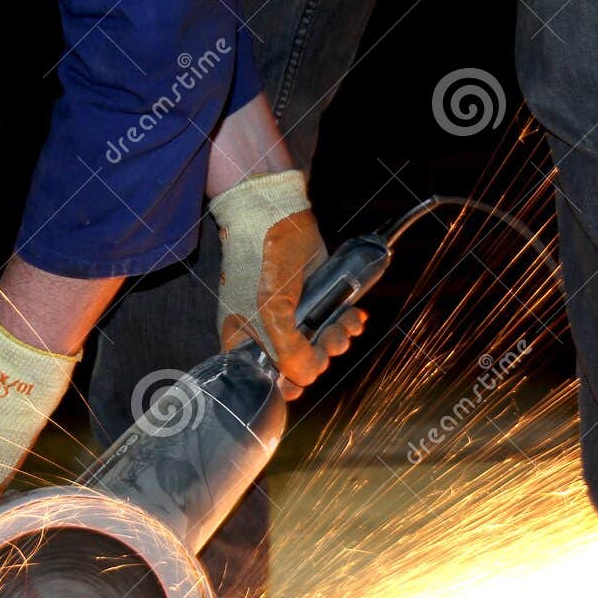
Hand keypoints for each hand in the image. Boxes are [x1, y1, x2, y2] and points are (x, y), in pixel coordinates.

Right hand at [211, 170, 365, 399]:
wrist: (277, 214)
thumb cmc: (261, 259)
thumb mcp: (271, 309)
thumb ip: (287, 349)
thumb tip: (304, 376)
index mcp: (244, 340)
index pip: (264, 379)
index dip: (286, 383)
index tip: (302, 379)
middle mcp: (267, 334)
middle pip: (300, 366)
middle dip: (319, 356)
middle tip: (327, 340)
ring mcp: (293, 319)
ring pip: (322, 347)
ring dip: (338, 339)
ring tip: (343, 323)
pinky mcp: (315, 303)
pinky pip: (334, 325)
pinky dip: (348, 323)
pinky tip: (354, 316)